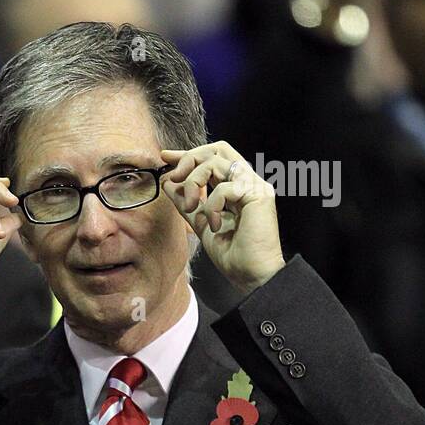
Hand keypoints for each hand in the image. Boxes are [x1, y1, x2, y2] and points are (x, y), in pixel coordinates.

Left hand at [161, 142, 284, 296]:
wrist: (250, 274)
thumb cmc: (232, 253)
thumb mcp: (200, 223)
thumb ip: (186, 202)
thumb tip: (168, 182)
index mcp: (236, 186)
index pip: (214, 156)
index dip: (189, 154)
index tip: (166, 157)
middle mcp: (248, 181)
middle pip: (217, 149)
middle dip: (189, 159)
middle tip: (174, 178)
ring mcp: (255, 186)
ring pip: (216, 162)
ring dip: (194, 182)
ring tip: (191, 207)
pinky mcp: (258, 195)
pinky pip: (224, 187)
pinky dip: (212, 206)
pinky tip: (215, 225)